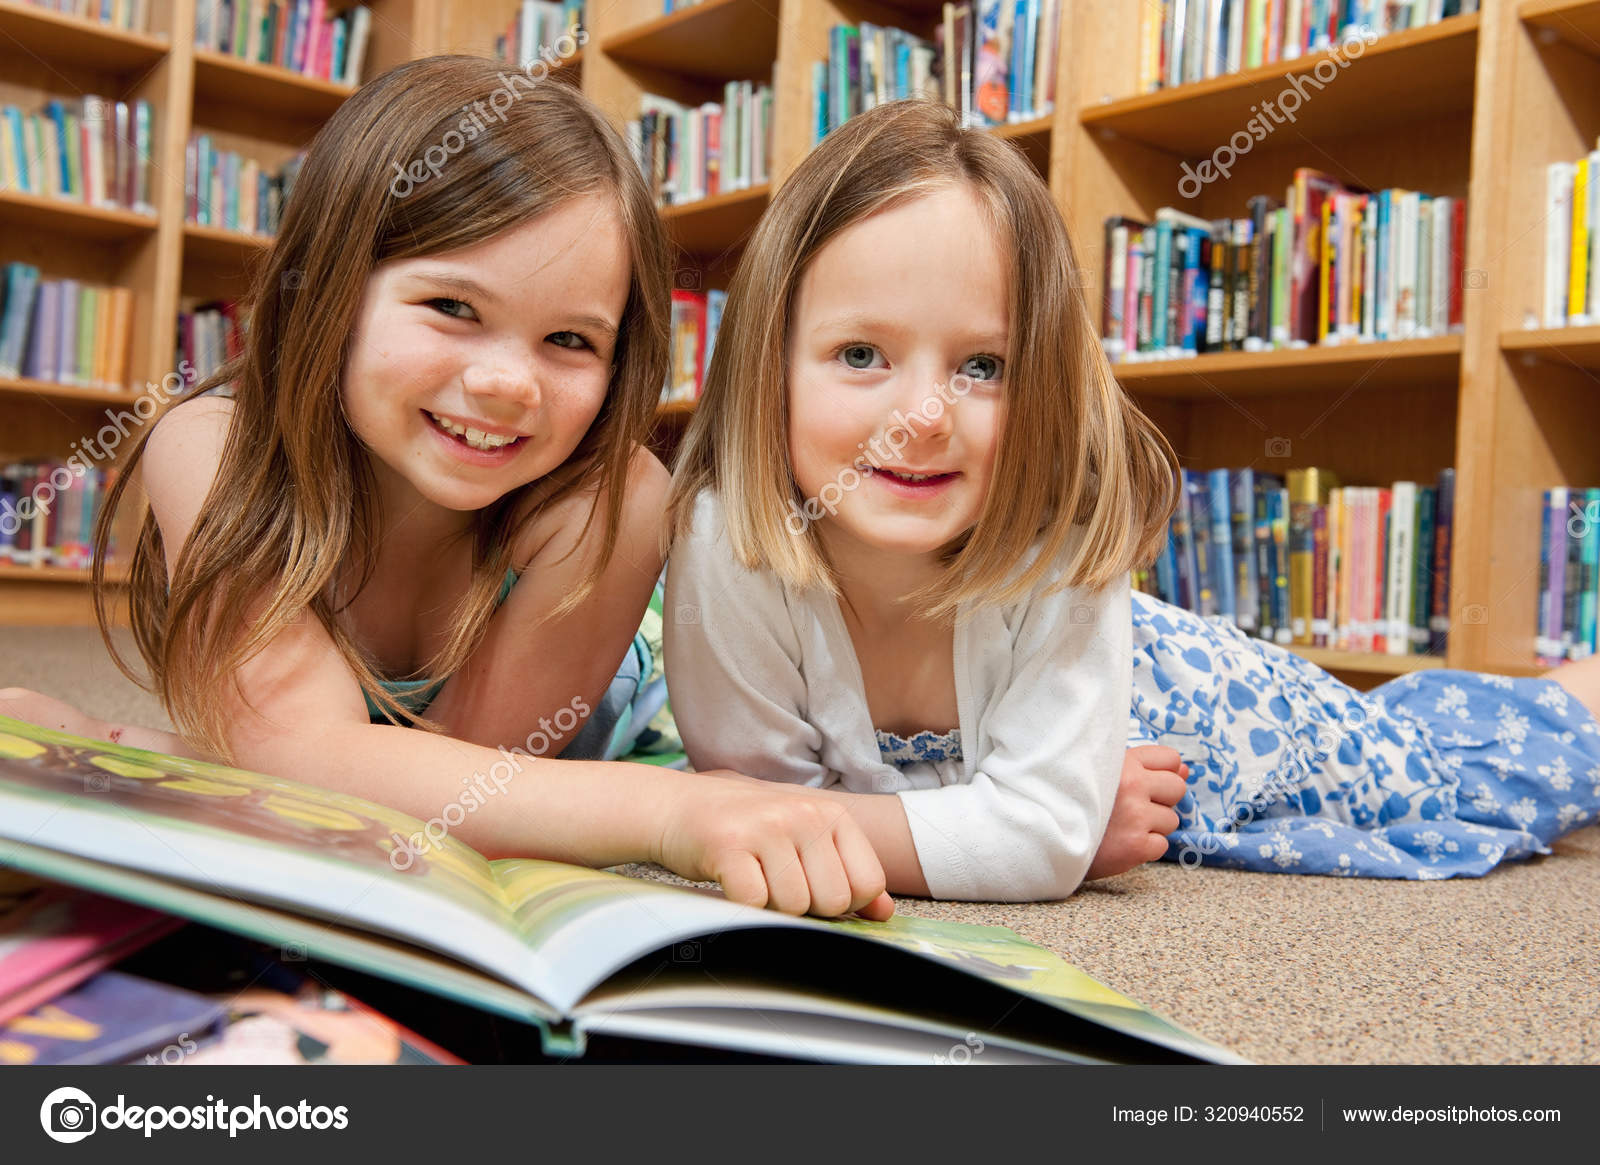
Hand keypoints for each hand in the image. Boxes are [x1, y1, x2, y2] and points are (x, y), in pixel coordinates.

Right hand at [654, 770, 894, 920]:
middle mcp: (804, 814)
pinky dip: (743, 905)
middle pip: (833, 901)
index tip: (813, 887)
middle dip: (805, 906)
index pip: (868, 883)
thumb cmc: (749, 830)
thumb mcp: (804, 841)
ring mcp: (767, 827)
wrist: (679, 807)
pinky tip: (732, 879)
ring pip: (794, 906)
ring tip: (753, 876)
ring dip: (771, 905)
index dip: (843, 901)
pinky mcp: (729, 845)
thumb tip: (884, 911)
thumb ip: (848, 874)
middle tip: (775, 880)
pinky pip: (755, 903)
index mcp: (831, 814)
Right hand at [1086, 745, 1187, 880]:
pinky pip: (1161, 845)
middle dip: (1161, 800)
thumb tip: (1186, 771)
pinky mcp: (1137, 846)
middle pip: (1178, 789)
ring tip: (1121, 826)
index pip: (1171, 759)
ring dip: (1151, 826)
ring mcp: (1136, 816)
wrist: (1048, 836)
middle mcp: (1133, 785)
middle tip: (1131, 808)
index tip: (1141, 785)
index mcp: (1124, 762)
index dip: (1160, 774)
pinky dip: (1144, 848)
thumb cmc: (1076, 801)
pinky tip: (1120, 842)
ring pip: (1171, 820)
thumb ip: (1145, 768)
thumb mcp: (1105, 772)